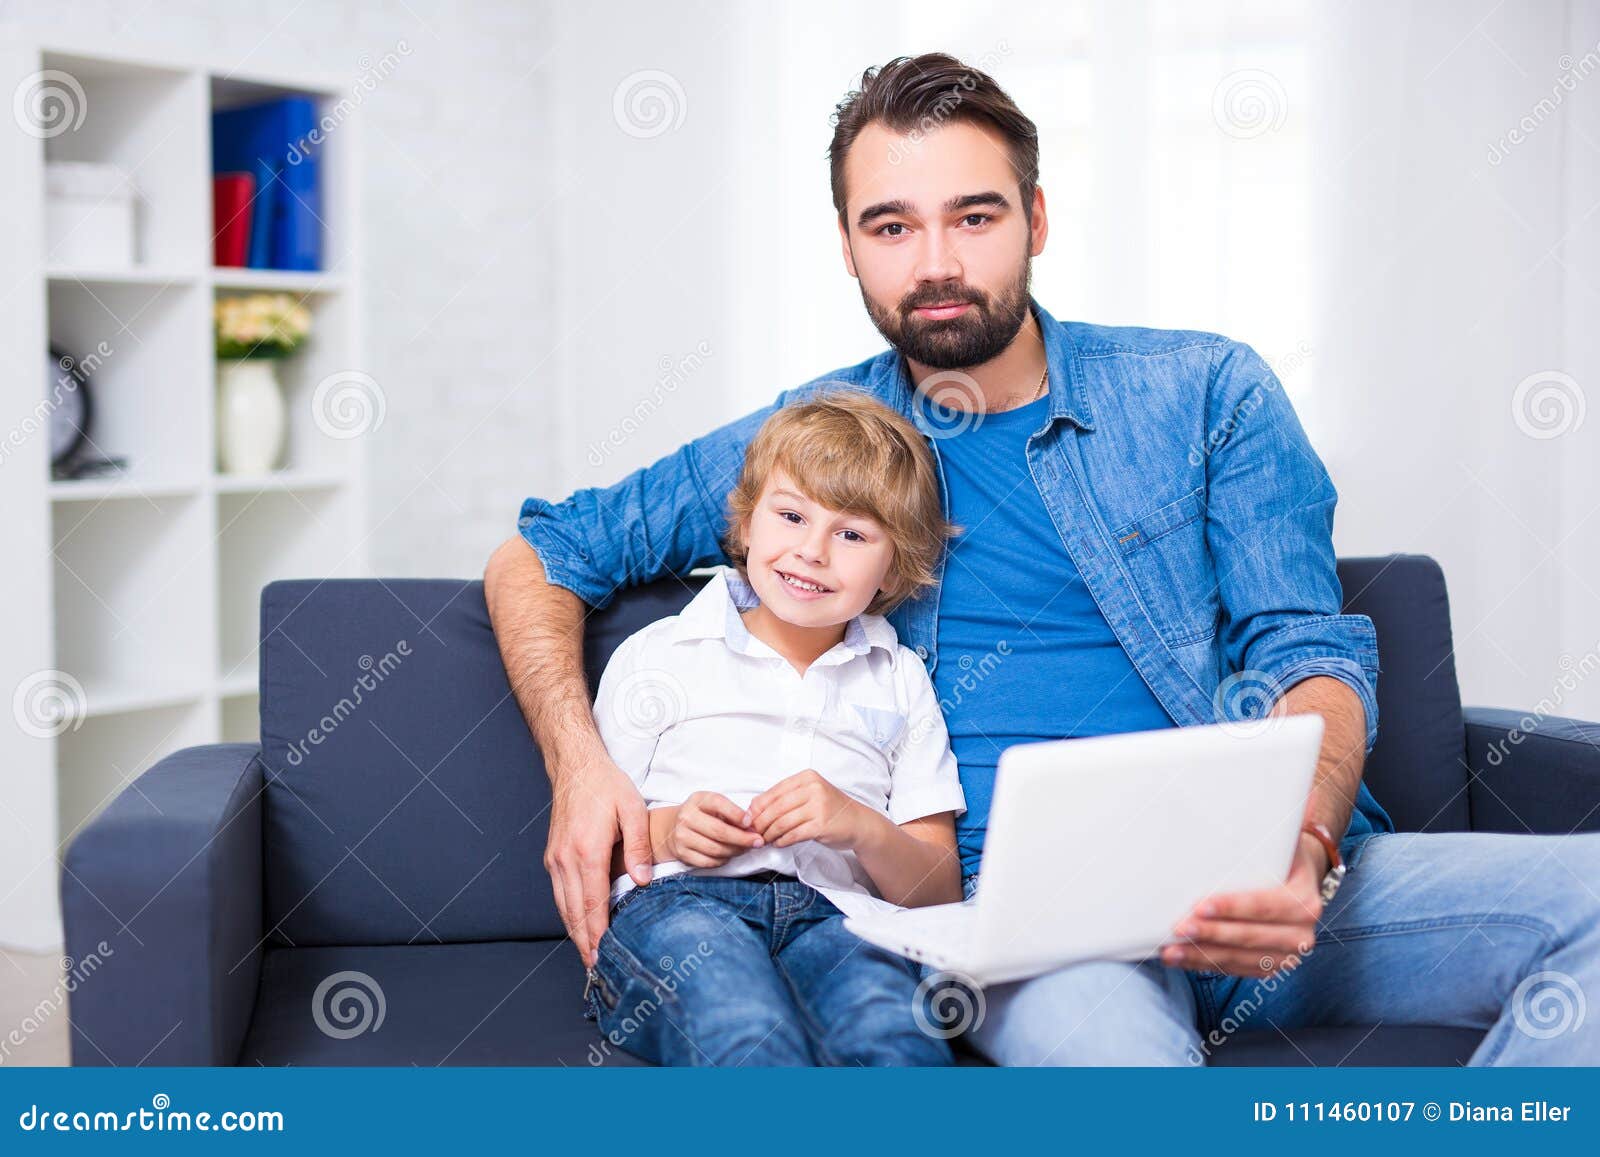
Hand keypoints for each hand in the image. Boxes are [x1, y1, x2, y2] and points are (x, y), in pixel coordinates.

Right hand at [544, 754, 651, 968]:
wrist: (575, 766)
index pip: (592, 903)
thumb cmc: (606, 786)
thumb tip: (643, 882)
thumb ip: (638, 848)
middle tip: (596, 969)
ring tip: (588, 955)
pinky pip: (559, 893)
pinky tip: (579, 924)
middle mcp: (565, 859)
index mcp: (586, 851)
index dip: (598, 933)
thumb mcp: (632, 810)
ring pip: (563, 905)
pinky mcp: (553, 856)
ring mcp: (555, 858)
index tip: (603, 956)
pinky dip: (568, 913)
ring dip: (575, 931)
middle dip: (585, 942)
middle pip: (574, 912)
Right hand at [663, 791, 764, 866]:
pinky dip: (723, 860)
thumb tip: (751, 828)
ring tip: (745, 849)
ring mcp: (682, 836)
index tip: (750, 823)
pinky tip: (729, 855)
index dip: (737, 814)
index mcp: (698, 800)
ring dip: (735, 851)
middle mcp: (687, 817)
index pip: (719, 804)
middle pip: (720, 831)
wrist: (672, 827)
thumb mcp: (714, 805)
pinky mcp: (682, 853)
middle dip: (743, 838)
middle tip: (758, 841)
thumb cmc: (702, 815)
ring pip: (716, 849)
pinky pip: (708, 861)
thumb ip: (731, 813)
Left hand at [747, 769, 869, 850]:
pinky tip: (779, 843)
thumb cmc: (831, 809)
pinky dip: (782, 841)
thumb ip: (786, 798)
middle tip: (753, 833)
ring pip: (782, 822)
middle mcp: (813, 788)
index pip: (773, 792)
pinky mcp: (821, 825)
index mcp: (807, 778)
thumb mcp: (810, 795)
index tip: (749, 819)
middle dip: (761, 823)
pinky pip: (793, 834)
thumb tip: (754, 809)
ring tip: (765, 840)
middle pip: (776, 808)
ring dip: (770, 834)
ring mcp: (818, 806)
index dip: (757, 808)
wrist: (859, 823)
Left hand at [1162, 833, 1325, 976]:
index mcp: (1305, 901)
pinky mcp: (1270, 966)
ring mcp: (1287, 954)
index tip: (1201, 906)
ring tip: (1170, 950)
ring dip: (1201, 956)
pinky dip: (1206, 965)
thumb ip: (1254, 837)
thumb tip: (1212, 818)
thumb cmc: (1281, 856)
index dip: (1232, 907)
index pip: (1264, 906)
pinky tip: (1182, 958)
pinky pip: (1235, 969)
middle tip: (1179, 928)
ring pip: (1238, 959)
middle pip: (1249, 937)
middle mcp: (1301, 933)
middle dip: (1210, 934)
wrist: (1300, 878)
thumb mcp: (1278, 843)